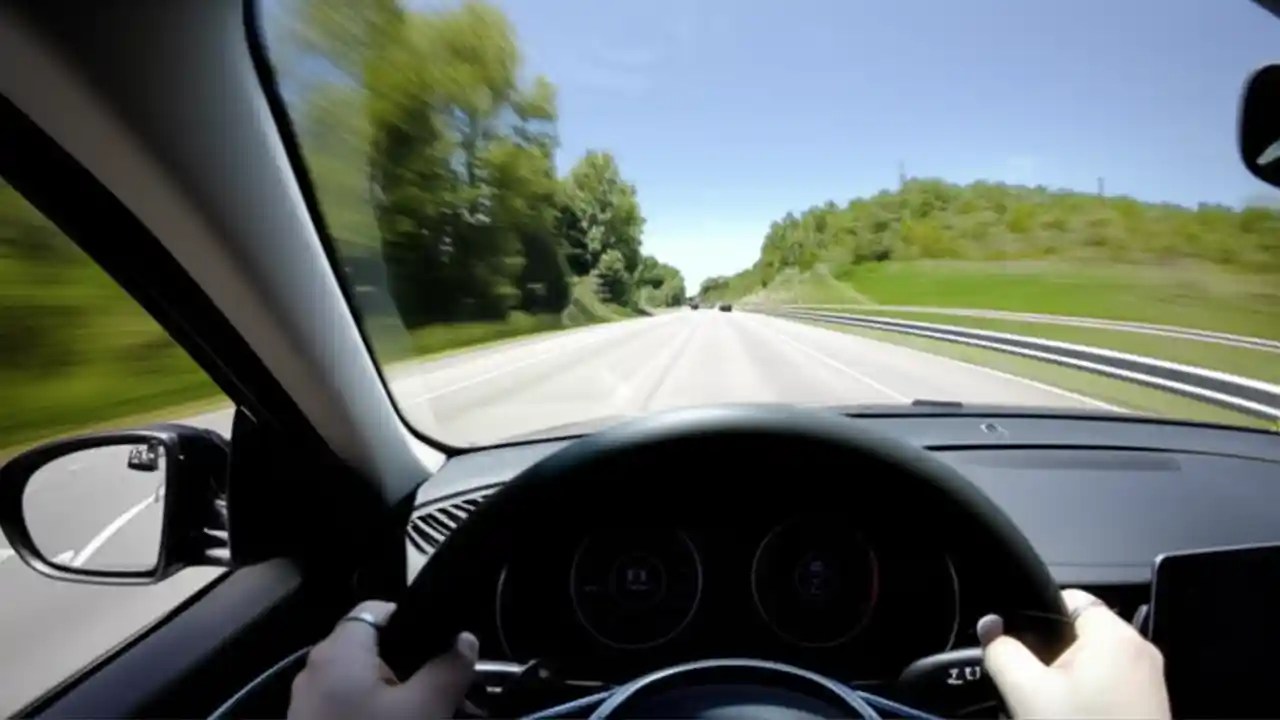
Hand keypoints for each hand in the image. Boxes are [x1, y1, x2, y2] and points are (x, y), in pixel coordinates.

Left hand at [288, 600, 477, 719]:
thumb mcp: (425, 710)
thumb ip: (449, 669)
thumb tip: (465, 640)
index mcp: (338, 651)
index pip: (378, 610)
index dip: (416, 620)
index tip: (445, 648)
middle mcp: (316, 671)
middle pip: (374, 650)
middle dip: (415, 667)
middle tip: (449, 693)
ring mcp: (309, 705)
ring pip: (364, 684)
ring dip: (401, 696)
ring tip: (435, 716)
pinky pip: (350, 710)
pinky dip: (378, 715)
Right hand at [979, 589, 1169, 718]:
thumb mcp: (1026, 693)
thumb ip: (1002, 652)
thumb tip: (991, 629)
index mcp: (1114, 634)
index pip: (1068, 598)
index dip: (1037, 617)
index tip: (1020, 649)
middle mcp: (1140, 649)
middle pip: (1080, 632)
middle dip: (1051, 654)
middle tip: (1032, 687)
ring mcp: (1150, 679)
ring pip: (1095, 661)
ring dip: (1069, 678)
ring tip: (1052, 708)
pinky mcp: (1152, 704)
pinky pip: (1111, 682)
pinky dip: (1090, 694)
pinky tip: (1075, 719)